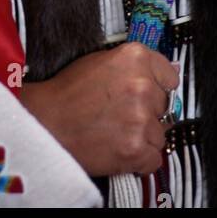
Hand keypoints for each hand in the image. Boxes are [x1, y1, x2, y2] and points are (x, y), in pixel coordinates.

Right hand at [21, 41, 177, 176]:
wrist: (46, 123)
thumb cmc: (68, 92)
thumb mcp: (102, 63)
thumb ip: (136, 67)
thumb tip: (170, 72)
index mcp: (135, 57)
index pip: (170, 77)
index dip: (158, 88)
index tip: (147, 95)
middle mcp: (142, 85)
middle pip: (165, 107)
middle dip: (149, 114)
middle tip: (122, 115)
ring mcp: (141, 118)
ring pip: (160, 135)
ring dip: (143, 138)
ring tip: (116, 133)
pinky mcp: (136, 148)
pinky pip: (154, 159)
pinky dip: (140, 160)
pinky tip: (120, 149)